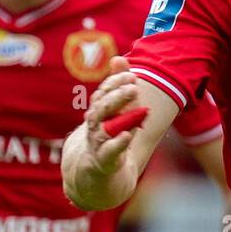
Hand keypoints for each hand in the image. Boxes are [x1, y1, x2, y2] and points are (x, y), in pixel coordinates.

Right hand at [83, 56, 140, 173]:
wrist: (95, 173)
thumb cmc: (107, 137)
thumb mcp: (114, 112)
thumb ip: (118, 87)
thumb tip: (119, 58)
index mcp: (98, 112)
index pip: (103, 93)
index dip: (115, 83)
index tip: (130, 75)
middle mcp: (95, 125)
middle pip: (103, 107)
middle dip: (117, 95)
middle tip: (133, 85)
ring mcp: (98, 143)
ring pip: (104, 127)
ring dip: (118, 113)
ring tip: (136, 103)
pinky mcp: (104, 161)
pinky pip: (109, 151)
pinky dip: (117, 144)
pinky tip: (127, 135)